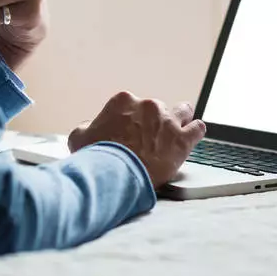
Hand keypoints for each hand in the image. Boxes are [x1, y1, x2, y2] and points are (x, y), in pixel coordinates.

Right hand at [67, 91, 206, 187]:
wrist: (114, 174)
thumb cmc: (95, 156)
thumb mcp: (78, 137)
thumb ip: (87, 127)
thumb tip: (90, 128)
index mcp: (123, 101)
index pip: (131, 105)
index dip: (130, 120)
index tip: (128, 133)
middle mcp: (147, 106)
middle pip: (155, 110)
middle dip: (152, 123)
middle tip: (147, 141)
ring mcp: (167, 121)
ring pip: (182, 111)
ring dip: (180, 119)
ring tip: (177, 130)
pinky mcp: (182, 139)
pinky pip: (197, 128)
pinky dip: (195, 132)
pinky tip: (192, 136)